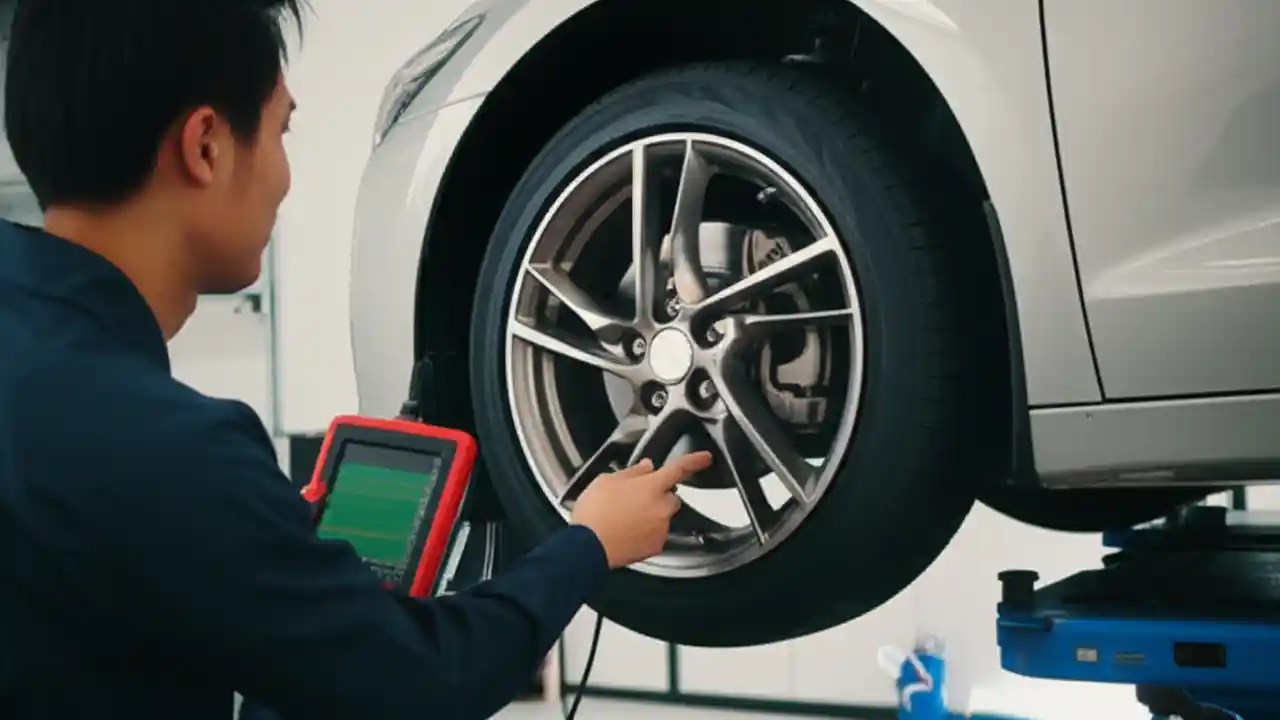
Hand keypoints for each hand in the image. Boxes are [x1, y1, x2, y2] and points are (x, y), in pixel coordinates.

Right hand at [571, 452, 713, 568]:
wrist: (588, 547)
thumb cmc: (595, 512)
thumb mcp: (606, 481)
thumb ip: (632, 473)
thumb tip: (646, 467)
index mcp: (652, 486)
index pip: (680, 468)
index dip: (695, 461)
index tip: (705, 458)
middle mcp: (662, 507)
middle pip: (671, 496)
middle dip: (659, 496)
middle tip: (635, 498)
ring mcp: (661, 528)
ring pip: (663, 516)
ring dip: (652, 515)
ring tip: (625, 518)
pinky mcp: (656, 546)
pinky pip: (656, 534)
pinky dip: (647, 532)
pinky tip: (627, 532)